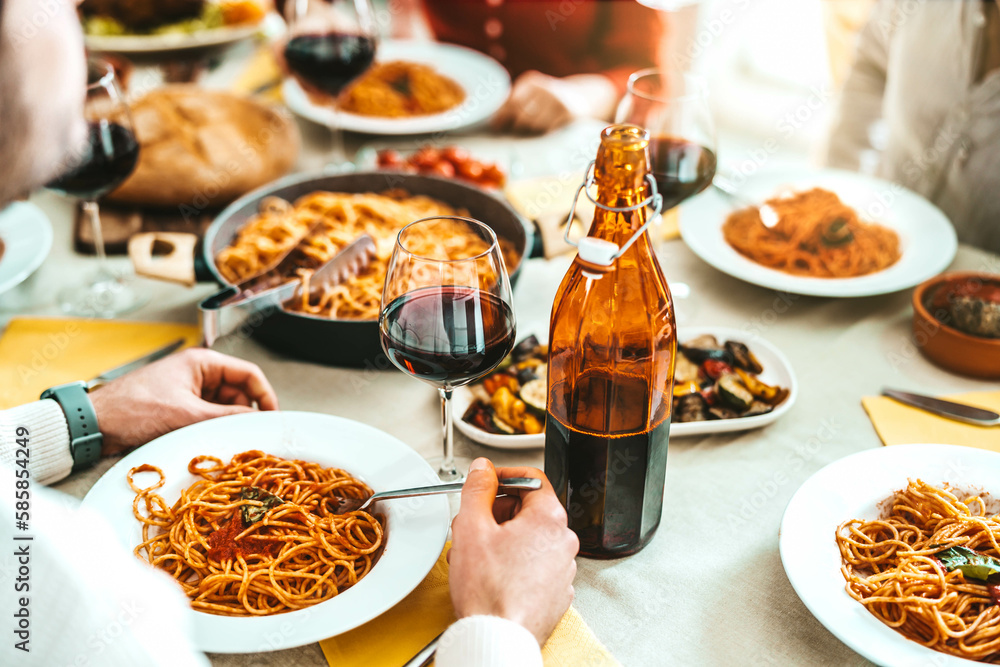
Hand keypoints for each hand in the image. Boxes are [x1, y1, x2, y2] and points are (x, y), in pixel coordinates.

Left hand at [89, 348, 278, 455]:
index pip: (249, 374)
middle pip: (238, 393)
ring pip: (223, 408)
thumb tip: (260, 422)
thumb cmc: (134, 410)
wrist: (94, 425)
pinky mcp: (178, 410)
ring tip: (227, 441)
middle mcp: (197, 374)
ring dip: (226, 424)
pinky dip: (212, 429)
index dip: (265, 395)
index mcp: (202, 362)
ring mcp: (188, 392)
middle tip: (249, 436)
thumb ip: (228, 417)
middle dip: (244, 413)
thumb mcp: (187, 414)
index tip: (272, 419)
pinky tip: (212, 443)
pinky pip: (207, 418)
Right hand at [448, 458, 578, 644]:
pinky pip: (536, 565)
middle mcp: (564, 541)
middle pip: (530, 509)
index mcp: (549, 518)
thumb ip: (477, 489)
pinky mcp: (556, 591)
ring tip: (479, 556)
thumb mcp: (471, 527)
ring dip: (504, 539)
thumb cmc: (489, 591)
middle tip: (475, 526)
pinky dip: (516, 563)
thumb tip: (483, 470)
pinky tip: (493, 575)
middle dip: (499, 513)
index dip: (504, 476)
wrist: (498, 638)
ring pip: (531, 538)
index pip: (531, 478)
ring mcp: (563, 568)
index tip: (487, 483)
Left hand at [491, 71, 617, 133]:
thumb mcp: (530, 94)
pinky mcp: (569, 113)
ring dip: (531, 131)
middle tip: (515, 131)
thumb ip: (513, 103)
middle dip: (515, 126)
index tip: (495, 127)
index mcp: (530, 82)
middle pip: (520, 115)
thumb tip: (493, 123)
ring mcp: (557, 100)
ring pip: (534, 125)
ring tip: (534, 128)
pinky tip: (547, 130)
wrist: (580, 97)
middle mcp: (544, 88)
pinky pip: (549, 130)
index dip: (500, 116)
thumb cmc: (546, 100)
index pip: (510, 102)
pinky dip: (545, 133)